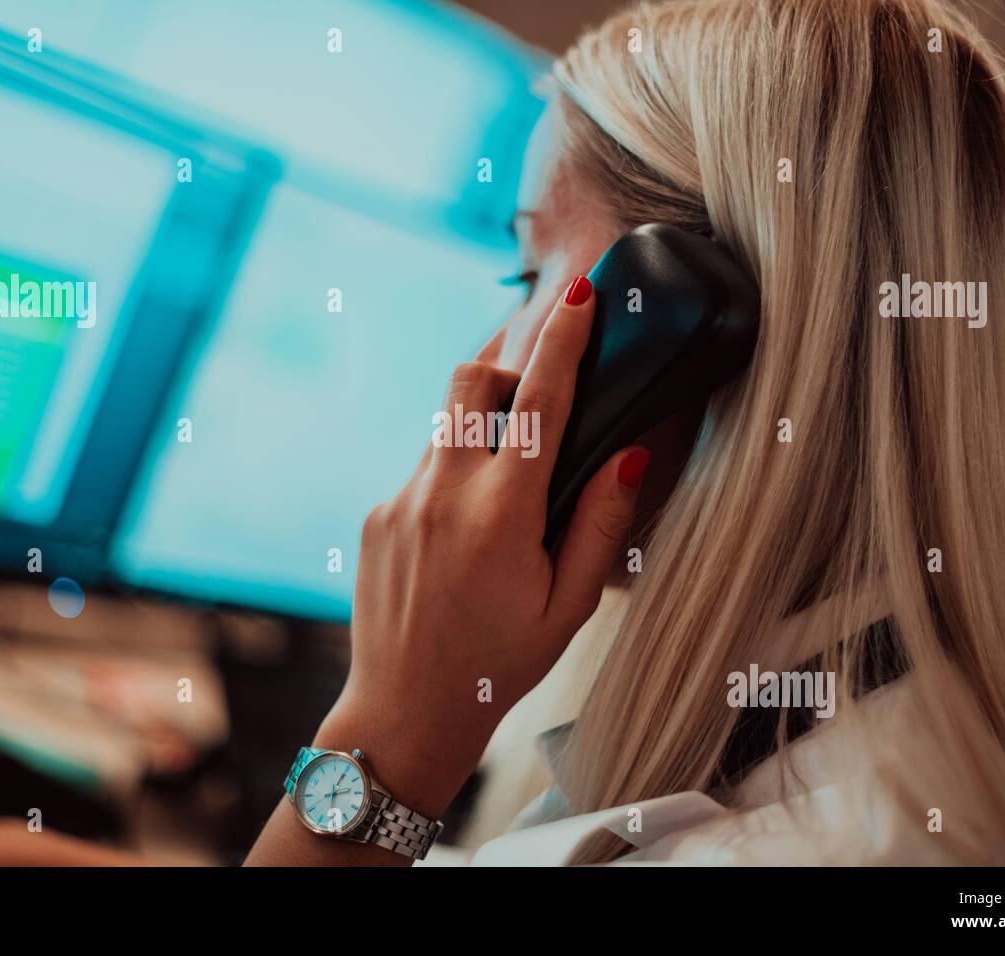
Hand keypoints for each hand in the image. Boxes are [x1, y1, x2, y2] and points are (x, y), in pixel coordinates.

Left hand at [324, 277, 649, 815]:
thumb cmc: (499, 666)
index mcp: (503, 513)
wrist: (404, 711)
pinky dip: (453, 475)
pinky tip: (465, 536)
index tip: (577, 290)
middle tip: (535, 399)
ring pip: (443, 425)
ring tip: (505, 488)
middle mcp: (444, 493)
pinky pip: (420, 468)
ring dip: (480, 428)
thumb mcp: (570, 606)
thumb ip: (602, 523)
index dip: (562, 335)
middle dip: (505, 366)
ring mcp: (401, 501)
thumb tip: (628, 454)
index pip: (539, 398)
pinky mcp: (376, 516)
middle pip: (470, 381)